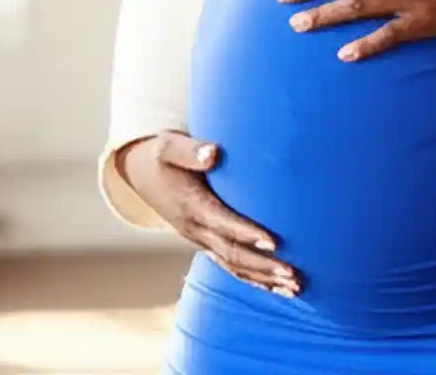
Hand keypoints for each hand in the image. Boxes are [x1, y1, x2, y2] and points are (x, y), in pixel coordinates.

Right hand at [117, 130, 300, 296]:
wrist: (140, 173)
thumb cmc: (162, 156)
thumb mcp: (169, 147)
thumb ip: (191, 151)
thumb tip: (213, 153)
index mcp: (190, 205)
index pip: (221, 223)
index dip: (247, 233)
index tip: (274, 242)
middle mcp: (195, 229)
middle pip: (232, 253)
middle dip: (263, 266)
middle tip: (293, 274)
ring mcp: (200, 240)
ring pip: (233, 267)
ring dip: (264, 280)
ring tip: (295, 288)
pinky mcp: (205, 243)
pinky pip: (230, 267)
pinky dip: (254, 280)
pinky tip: (278, 289)